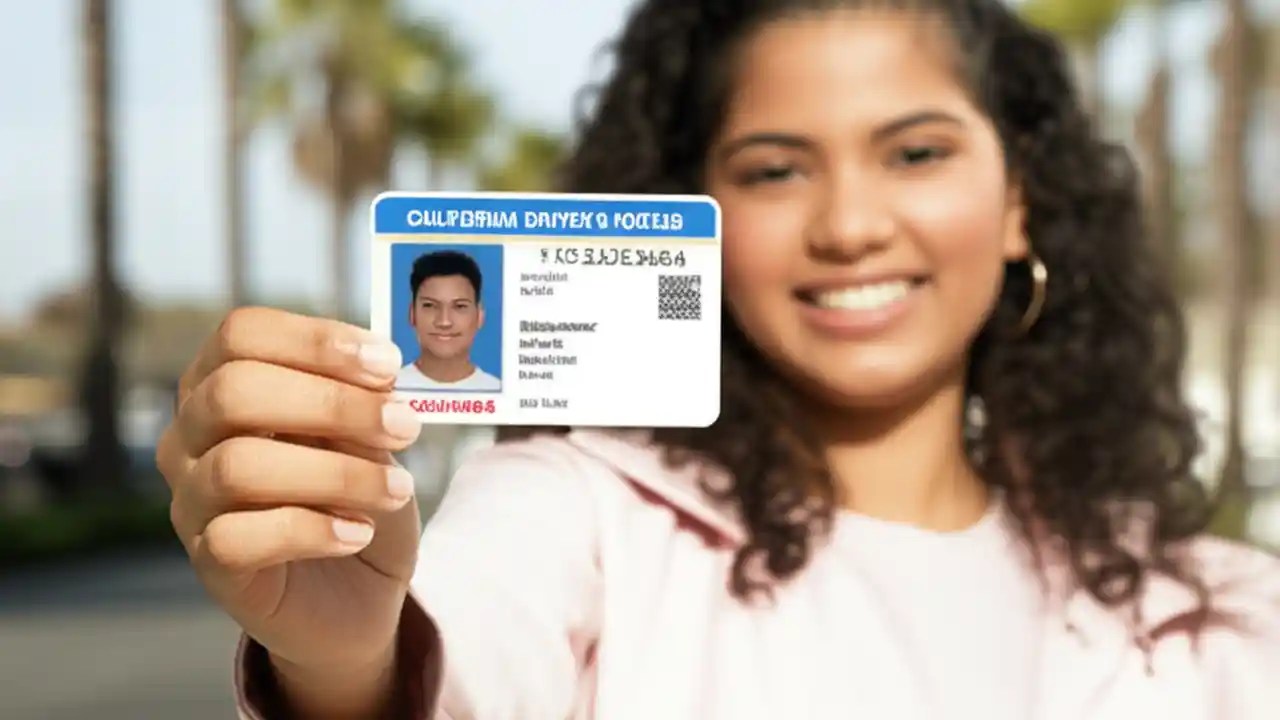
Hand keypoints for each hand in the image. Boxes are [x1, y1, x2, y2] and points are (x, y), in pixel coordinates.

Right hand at [156, 307, 422, 679]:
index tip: (388, 364)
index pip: (242, 334)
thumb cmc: (356, 496)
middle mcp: (190, 435)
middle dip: (332, 404)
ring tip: (397, 489)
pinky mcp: (209, 563)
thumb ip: (360, 406)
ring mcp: (191, 500)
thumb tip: (376, 384)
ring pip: (238, 466)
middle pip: (234, 392)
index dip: (316, 340)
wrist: (356, 593)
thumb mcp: (368, 440)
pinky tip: (357, 532)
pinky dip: (311, 531)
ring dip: (335, 474)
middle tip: (404, 427)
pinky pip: (239, 538)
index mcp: (223, 382)